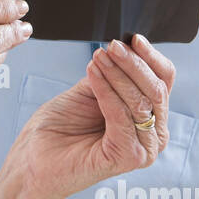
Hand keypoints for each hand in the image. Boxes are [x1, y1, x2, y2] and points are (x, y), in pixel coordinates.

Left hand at [5, 34, 176, 198]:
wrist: (34, 160)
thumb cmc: (60, 129)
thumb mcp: (90, 91)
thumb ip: (111, 75)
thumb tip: (124, 48)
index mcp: (150, 117)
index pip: (164, 81)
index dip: (150, 57)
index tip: (132, 38)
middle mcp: (153, 135)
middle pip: (156, 89)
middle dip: (133, 63)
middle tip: (111, 47)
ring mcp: (142, 149)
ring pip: (141, 101)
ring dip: (118, 74)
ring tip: (98, 58)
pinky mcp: (126, 157)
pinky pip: (122, 116)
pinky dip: (107, 91)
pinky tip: (93, 74)